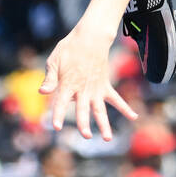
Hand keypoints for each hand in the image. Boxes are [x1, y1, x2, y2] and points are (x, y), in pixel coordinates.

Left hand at [38, 25, 136, 139]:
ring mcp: (96, 89)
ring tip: (108, 139)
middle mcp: (83, 89)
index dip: (58, 115)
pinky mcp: (104, 86)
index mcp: (68, 83)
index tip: (57, 127)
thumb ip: (49, 79)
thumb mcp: (54, 60)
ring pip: (100, 109)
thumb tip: (42, 93)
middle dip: (84, 123)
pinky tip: (134, 117)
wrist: (91, 37)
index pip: (61, 103)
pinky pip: (116, 99)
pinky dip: (125, 108)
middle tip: (86, 135)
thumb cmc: (69, 49)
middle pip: (83, 109)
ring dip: (104, 124)